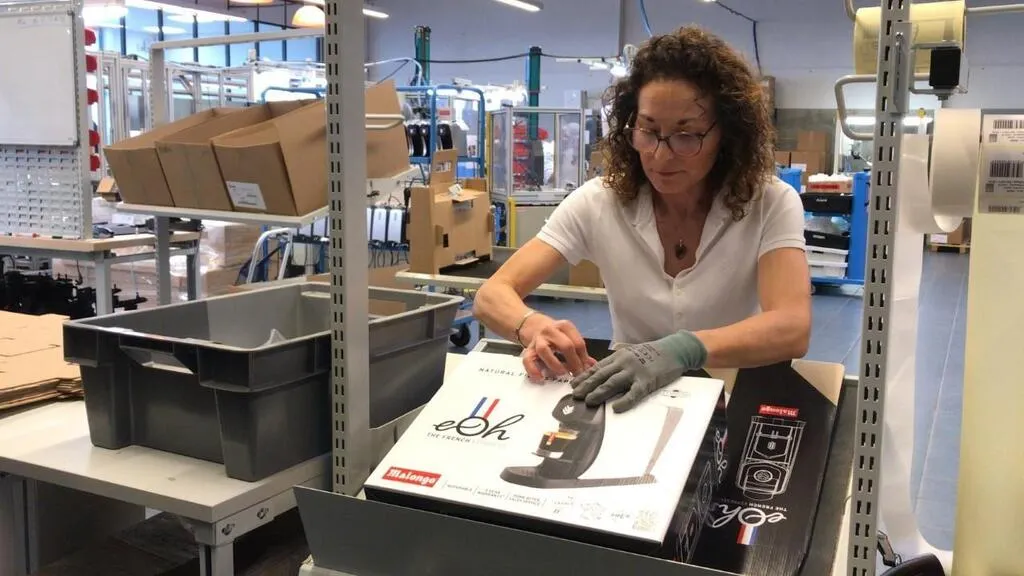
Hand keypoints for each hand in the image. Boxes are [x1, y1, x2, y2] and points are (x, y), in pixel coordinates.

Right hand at [520, 314, 594, 380]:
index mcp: (565, 326)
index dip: (583, 359)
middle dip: (573, 362)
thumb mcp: (570, 338)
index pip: (578, 343)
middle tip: (577, 375)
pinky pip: (528, 360)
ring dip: (555, 364)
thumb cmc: (557, 336)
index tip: (586, 371)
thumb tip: (593, 367)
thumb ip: (580, 351)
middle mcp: (550, 330)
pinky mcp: (527, 349)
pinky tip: (541, 379)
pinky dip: (533, 370)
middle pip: (565, 346)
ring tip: (562, 374)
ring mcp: (537, 340)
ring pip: (544, 350)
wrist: (535, 326)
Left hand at [570, 331, 707, 412]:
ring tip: (589, 401)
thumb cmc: (652, 353)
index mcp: (618, 356)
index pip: (596, 368)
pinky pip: (634, 393)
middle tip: (575, 396)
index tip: (572, 385)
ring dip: (599, 392)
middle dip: (586, 386)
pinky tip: (616, 408)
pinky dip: (624, 401)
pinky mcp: (647, 381)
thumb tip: (602, 371)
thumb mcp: (631, 352)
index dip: (583, 377)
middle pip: (601, 375)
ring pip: (612, 383)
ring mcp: (635, 371)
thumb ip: (617, 361)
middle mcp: (623, 362)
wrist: (674, 349)